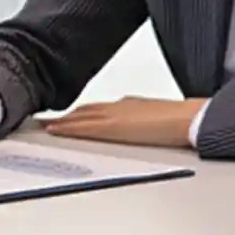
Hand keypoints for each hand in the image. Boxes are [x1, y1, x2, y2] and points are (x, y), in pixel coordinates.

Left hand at [43, 96, 206, 147]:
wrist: (189, 119)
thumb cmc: (182, 119)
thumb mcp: (159, 117)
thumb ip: (146, 118)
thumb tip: (143, 124)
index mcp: (129, 105)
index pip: (98, 108)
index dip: (80, 113)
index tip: (67, 116)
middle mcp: (118, 106)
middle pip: (85, 110)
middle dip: (66, 116)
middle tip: (46, 120)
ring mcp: (113, 115)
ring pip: (79, 116)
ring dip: (62, 121)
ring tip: (45, 124)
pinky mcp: (112, 127)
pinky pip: (83, 127)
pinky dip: (67, 128)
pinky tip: (54, 130)